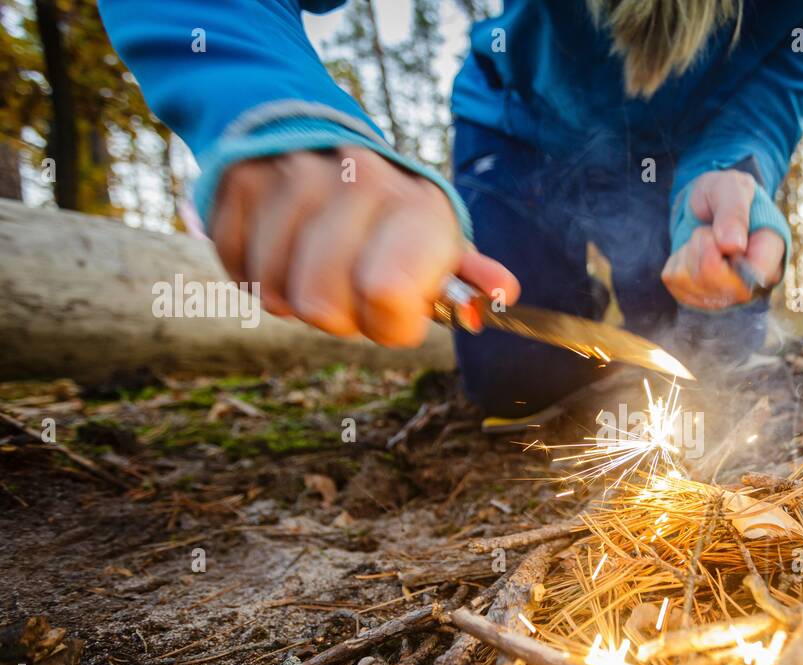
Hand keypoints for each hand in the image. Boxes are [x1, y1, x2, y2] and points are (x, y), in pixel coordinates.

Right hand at [210, 147, 518, 346]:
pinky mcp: (237, 180)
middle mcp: (356, 181)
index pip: (388, 296)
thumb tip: (503, 292)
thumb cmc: (385, 217)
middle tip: (348, 287)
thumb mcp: (434, 240)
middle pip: (322, 307)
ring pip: (276, 293)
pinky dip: (255, 274)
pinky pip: (237, 270)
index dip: (387, 324)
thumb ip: (465, 276)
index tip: (392, 308)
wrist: (312, 139)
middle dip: (336, 315)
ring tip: (314, 264)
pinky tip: (280, 246)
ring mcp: (290, 174)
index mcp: (415, 205)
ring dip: (293, 296)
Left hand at [661, 169, 784, 310]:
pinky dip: (677, 261)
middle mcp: (751, 283)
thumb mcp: (732, 188)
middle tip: (708, 230)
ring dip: (689, 252)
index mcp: (769, 255)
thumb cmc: (726, 194)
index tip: (716, 233)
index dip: (726, 255)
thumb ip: (734, 212)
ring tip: (703, 238)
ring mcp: (725, 295)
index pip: (752, 277)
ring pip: (694, 284)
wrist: (707, 205)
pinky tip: (692, 251)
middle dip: (703, 247)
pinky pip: (676, 283)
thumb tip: (734, 246)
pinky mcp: (699, 297)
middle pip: (718, 285)